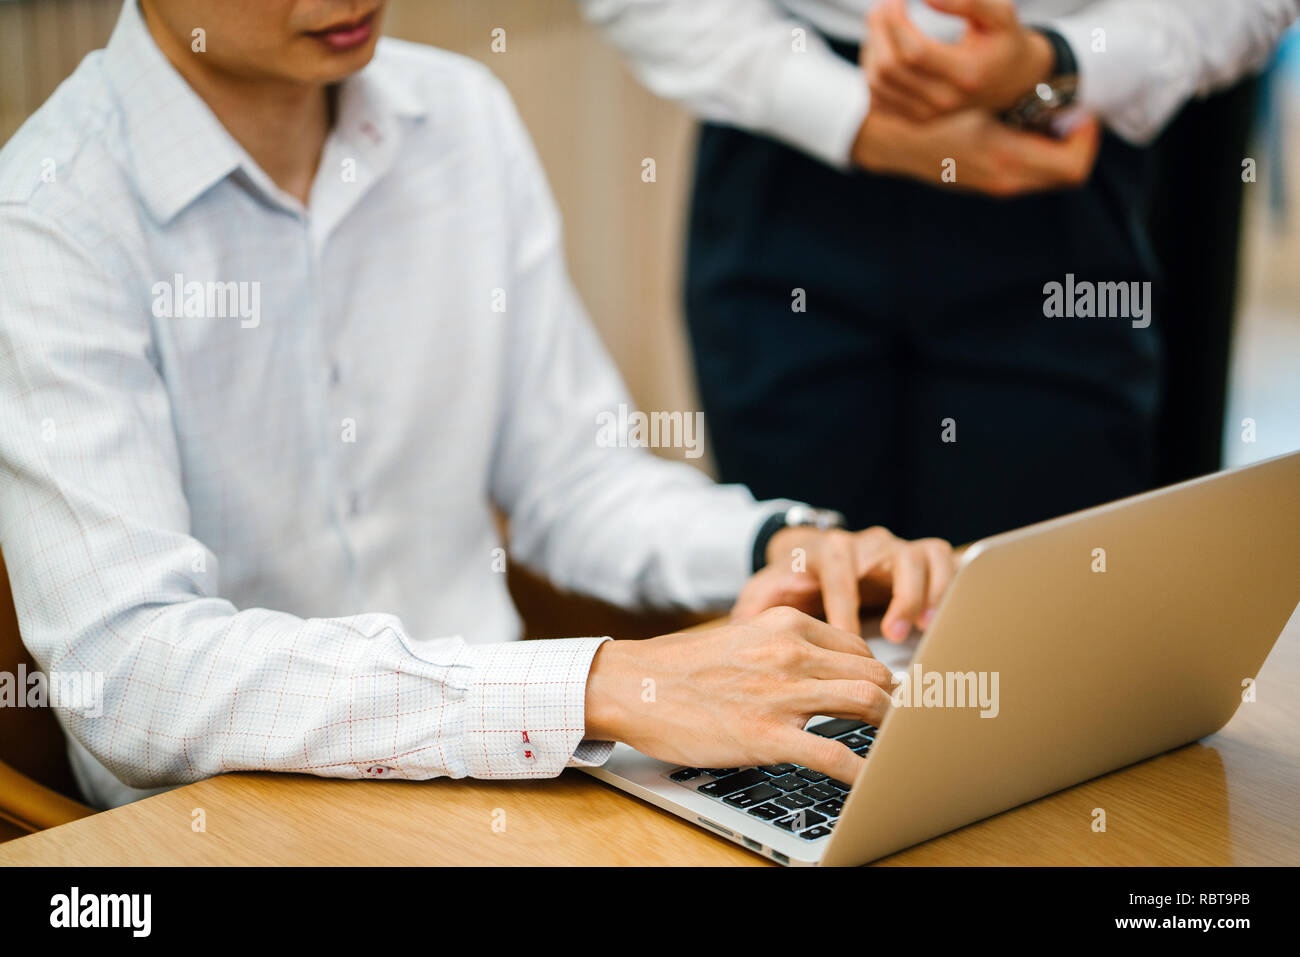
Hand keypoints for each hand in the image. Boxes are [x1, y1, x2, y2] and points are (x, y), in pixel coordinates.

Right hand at [583, 606, 894, 781]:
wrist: (633, 686)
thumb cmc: (682, 669)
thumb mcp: (742, 637)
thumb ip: (785, 647)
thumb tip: (825, 669)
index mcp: (786, 624)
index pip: (858, 646)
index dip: (878, 674)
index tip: (885, 694)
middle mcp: (791, 651)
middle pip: (874, 672)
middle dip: (895, 700)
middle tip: (900, 724)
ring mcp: (781, 693)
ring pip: (868, 702)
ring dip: (892, 727)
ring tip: (896, 747)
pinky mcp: (768, 735)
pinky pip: (834, 753)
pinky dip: (863, 770)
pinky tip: (872, 781)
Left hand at [732, 525, 956, 641]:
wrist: (810, 560)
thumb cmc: (792, 582)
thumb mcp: (768, 591)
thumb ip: (756, 603)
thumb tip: (745, 620)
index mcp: (827, 549)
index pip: (840, 572)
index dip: (847, 606)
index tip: (850, 641)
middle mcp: (865, 544)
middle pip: (891, 556)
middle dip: (898, 596)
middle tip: (895, 635)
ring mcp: (895, 548)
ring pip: (923, 556)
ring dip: (928, 592)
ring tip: (926, 629)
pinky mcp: (918, 557)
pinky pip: (944, 560)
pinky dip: (949, 585)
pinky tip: (944, 619)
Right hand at [851, 104, 1100, 196]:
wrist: (889, 138)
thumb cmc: (930, 114)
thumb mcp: (979, 103)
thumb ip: (1025, 106)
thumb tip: (1068, 113)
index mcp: (1007, 160)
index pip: (1073, 166)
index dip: (1086, 139)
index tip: (1079, 111)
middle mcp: (1004, 180)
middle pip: (1065, 173)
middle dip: (1075, 142)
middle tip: (1068, 111)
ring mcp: (992, 185)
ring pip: (1046, 173)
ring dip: (1054, 145)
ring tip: (1045, 113)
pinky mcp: (981, 182)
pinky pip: (1026, 172)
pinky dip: (1033, 150)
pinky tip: (1019, 123)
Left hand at [864, 0, 1054, 121]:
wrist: (1011, 82)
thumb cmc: (1003, 40)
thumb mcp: (1000, 14)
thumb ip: (968, 2)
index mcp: (966, 75)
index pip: (914, 51)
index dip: (896, 21)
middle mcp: (944, 100)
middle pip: (890, 66)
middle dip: (879, 29)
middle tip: (883, 5)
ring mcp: (927, 115)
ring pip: (878, 82)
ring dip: (873, 47)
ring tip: (883, 22)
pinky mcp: (915, 119)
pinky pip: (877, 96)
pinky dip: (872, 69)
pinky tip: (884, 47)